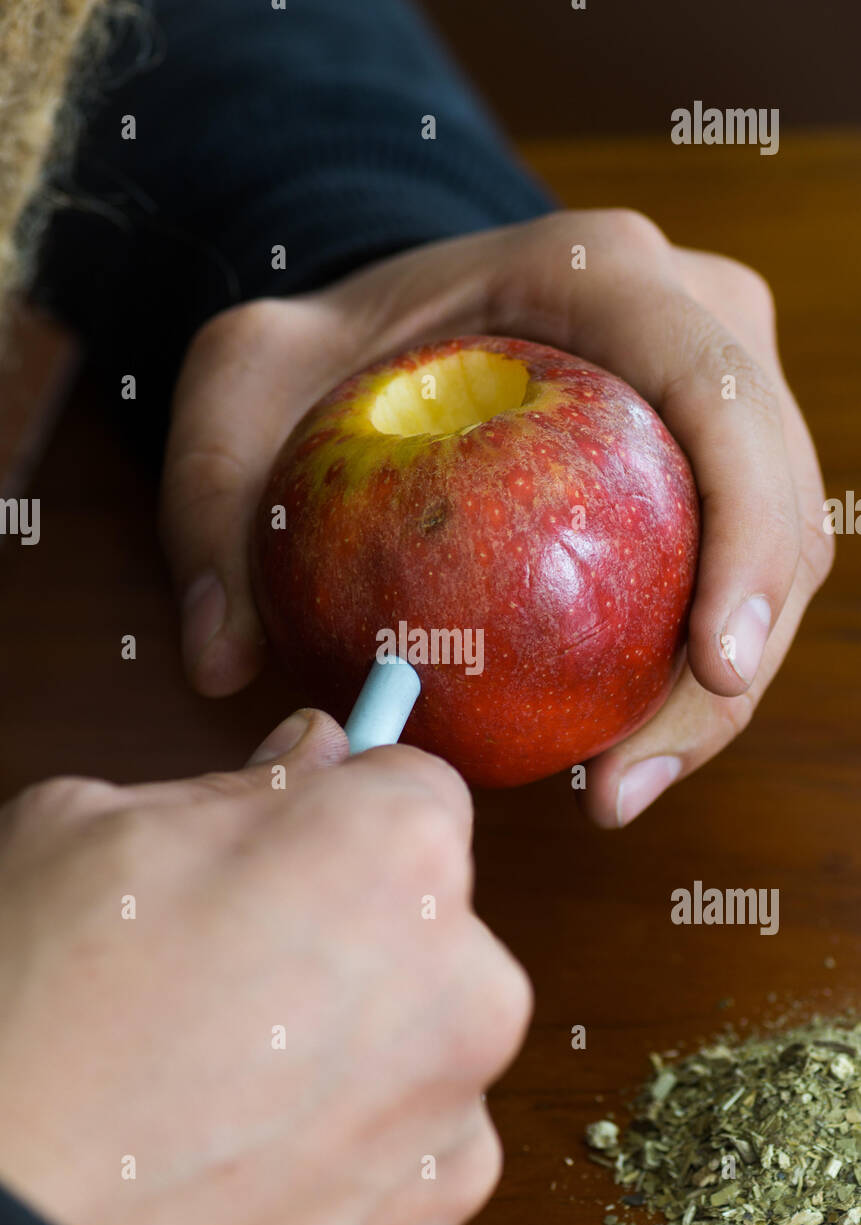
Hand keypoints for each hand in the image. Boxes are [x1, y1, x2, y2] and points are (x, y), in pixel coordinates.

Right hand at [0, 711, 530, 1224]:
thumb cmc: (28, 1032)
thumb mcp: (92, 837)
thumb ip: (236, 790)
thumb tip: (306, 765)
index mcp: (396, 861)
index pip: (420, 789)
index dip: (353, 808)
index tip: (312, 837)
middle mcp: (464, 994)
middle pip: (433, 929)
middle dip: (354, 936)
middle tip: (235, 973)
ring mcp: (453, 1136)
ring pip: (419, 1057)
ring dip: (350, 1060)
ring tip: (224, 1090)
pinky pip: (397, 1172)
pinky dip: (339, 1168)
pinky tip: (242, 1169)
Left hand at [160, 211, 832, 823]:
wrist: (383, 323)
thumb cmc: (321, 347)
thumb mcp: (236, 386)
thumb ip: (217, 503)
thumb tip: (221, 664)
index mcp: (602, 270)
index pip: (717, 396)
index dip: (747, 535)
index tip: (706, 666)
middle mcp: (693, 318)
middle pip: (778, 497)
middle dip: (736, 660)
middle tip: (624, 785)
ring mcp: (714, 390)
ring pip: (778, 551)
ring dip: (720, 688)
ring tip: (614, 790)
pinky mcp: (704, 460)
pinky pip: (729, 571)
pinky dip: (689, 669)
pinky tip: (613, 750)